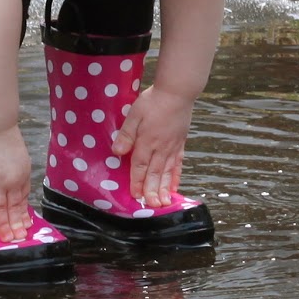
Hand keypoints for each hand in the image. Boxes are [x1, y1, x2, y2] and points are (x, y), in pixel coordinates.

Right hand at [0, 125, 32, 241]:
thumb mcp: (19, 159)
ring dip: (4, 225)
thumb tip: (12, 188)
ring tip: (7, 239)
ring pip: (1, 208)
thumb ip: (16, 175)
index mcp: (21, 177)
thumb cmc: (4, 139)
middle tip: (18, 239)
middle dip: (16, 225)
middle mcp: (12, 182)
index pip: (23, 200)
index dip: (23, 214)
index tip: (25, 226)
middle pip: (14, 207)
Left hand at [110, 84, 194, 208]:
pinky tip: (175, 187)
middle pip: (155, 173)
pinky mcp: (180, 145)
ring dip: (165, 189)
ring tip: (164, 203)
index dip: (137, 181)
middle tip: (151, 206)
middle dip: (152, 191)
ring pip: (167, 172)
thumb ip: (126, 134)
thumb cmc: (153, 101)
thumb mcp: (134, 114)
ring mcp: (172, 148)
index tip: (135, 195)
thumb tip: (117, 152)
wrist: (178, 93)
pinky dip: (176, 177)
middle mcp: (161, 148)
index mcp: (147, 141)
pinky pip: (178, 165)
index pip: (140, 166)